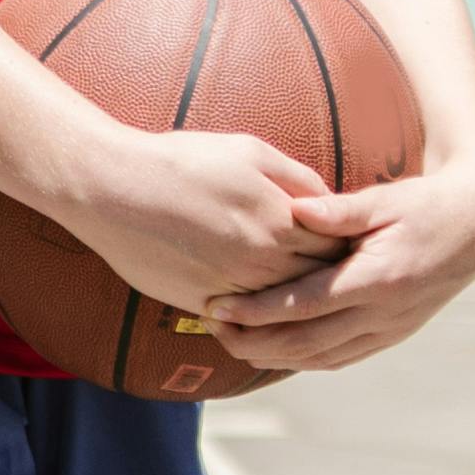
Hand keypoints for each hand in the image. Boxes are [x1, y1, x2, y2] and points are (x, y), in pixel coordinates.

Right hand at [52, 112, 370, 341]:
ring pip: (282, 312)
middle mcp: (261, 263)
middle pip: (316, 285)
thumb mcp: (250, 152)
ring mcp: (231, 290)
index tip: (360, 247)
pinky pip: (244, 322)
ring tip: (312, 300)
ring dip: (297, 307)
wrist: (113, 188)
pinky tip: (265, 309)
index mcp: (280, 223)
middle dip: (333, 282)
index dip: (350, 249)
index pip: (336, 249)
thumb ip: (297, 179)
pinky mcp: (200, 305)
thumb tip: (327, 202)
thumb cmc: (182, 161)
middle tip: (348, 278)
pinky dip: (259, 319)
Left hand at [196, 147, 474, 374]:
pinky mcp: (391, 336)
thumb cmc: (424, 204)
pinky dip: (302, 359)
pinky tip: (272, 350)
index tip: (217, 306)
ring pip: (320, 358)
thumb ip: (340, 210)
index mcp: (378, 278)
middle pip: (305, 343)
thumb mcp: (386, 199)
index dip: (257, 311)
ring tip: (231, 341)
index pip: (305, 304)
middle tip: (211, 328)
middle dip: (253, 341)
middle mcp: (383, 314)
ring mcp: (389, 330)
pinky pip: (339, 359)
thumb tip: (295, 209)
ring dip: (272, 356)